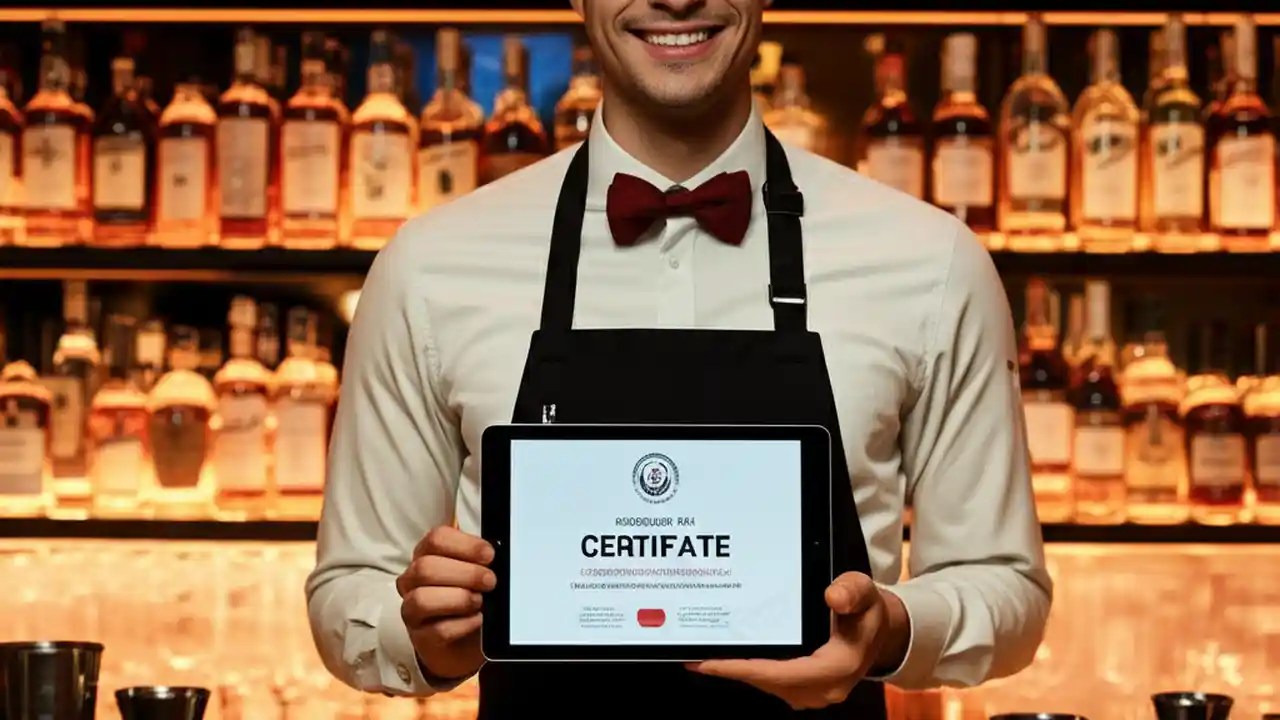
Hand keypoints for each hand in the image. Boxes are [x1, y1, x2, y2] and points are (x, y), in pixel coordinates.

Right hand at [396, 526, 496, 680]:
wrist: (465, 639)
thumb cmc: (470, 596)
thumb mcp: (475, 572)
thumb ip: (480, 561)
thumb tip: (495, 558)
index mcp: (427, 554)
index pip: (436, 539)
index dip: (465, 545)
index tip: (490, 555)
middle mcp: (413, 579)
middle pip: (426, 567)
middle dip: (465, 574)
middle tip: (490, 581)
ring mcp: (412, 609)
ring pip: (422, 599)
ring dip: (459, 598)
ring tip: (480, 601)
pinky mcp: (421, 637)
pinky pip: (437, 630)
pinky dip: (463, 624)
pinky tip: (478, 619)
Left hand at [687, 572, 907, 710]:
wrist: (881, 631)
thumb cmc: (867, 610)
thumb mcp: (864, 591)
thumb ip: (851, 592)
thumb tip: (832, 596)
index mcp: (837, 667)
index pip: (781, 674)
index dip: (744, 670)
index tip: (711, 663)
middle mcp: (824, 688)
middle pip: (769, 683)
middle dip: (732, 671)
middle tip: (695, 658)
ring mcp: (815, 693)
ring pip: (769, 686)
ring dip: (739, 673)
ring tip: (704, 659)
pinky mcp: (807, 689)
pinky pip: (774, 683)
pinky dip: (752, 672)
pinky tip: (731, 660)